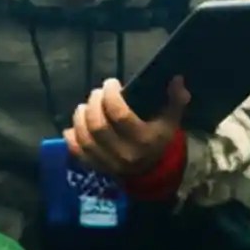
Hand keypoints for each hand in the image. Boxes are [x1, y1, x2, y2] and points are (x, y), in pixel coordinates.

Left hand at [63, 75, 190, 177]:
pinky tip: (73, 126)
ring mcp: (108, 163)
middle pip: (98, 126)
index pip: (119, 114)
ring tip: (85, 106)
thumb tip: (176, 78)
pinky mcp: (97, 168)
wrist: (152, 172)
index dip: (111, 95)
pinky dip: (72, 138)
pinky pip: (78, 153)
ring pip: (85, 139)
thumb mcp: (171, 120)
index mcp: (144, 139)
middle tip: (96, 93)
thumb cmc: (159, 139)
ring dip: (80, 118)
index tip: (111, 83)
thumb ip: (175, 99)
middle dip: (93, 104)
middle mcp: (125, 153)